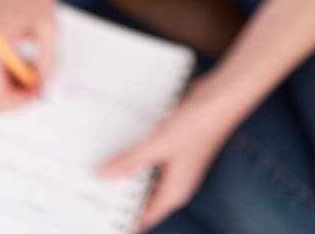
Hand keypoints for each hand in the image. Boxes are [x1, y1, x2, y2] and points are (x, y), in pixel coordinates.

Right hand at [0, 0, 57, 110]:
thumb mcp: (48, 27)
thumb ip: (48, 61)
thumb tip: (42, 86)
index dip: (22, 101)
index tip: (40, 90)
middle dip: (18, 95)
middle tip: (39, 79)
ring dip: (14, 86)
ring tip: (33, 63)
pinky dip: (9, 77)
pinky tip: (24, 60)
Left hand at [95, 72, 236, 231]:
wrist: (220, 96)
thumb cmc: (200, 124)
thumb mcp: (158, 145)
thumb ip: (130, 162)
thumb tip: (104, 176)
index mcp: (175, 191)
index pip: (145, 217)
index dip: (125, 218)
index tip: (103, 216)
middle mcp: (176, 180)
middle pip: (143, 195)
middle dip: (122, 192)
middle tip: (94, 187)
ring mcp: (176, 161)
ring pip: (146, 173)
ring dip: (128, 168)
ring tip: (102, 164)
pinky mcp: (175, 143)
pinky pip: (151, 154)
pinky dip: (137, 151)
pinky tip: (121, 142)